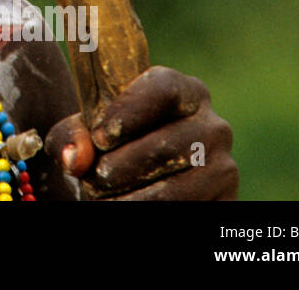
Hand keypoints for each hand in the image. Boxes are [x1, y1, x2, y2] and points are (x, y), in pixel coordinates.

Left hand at [44, 65, 236, 198]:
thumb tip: (75, 157)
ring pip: (173, 188)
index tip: (100, 137)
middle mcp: (212, 125)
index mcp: (182, 92)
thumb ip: (71, 136)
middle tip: (94, 178)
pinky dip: (148, 212)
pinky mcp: (227, 201)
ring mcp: (223, 166)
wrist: (137, 186)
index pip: (163, 87)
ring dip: (129, 198)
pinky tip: (128, 206)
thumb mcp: (84, 136)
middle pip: (166, 145)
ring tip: (104, 198)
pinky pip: (186, 210)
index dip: (128, 111)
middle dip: (119, 167)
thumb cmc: (109, 151)